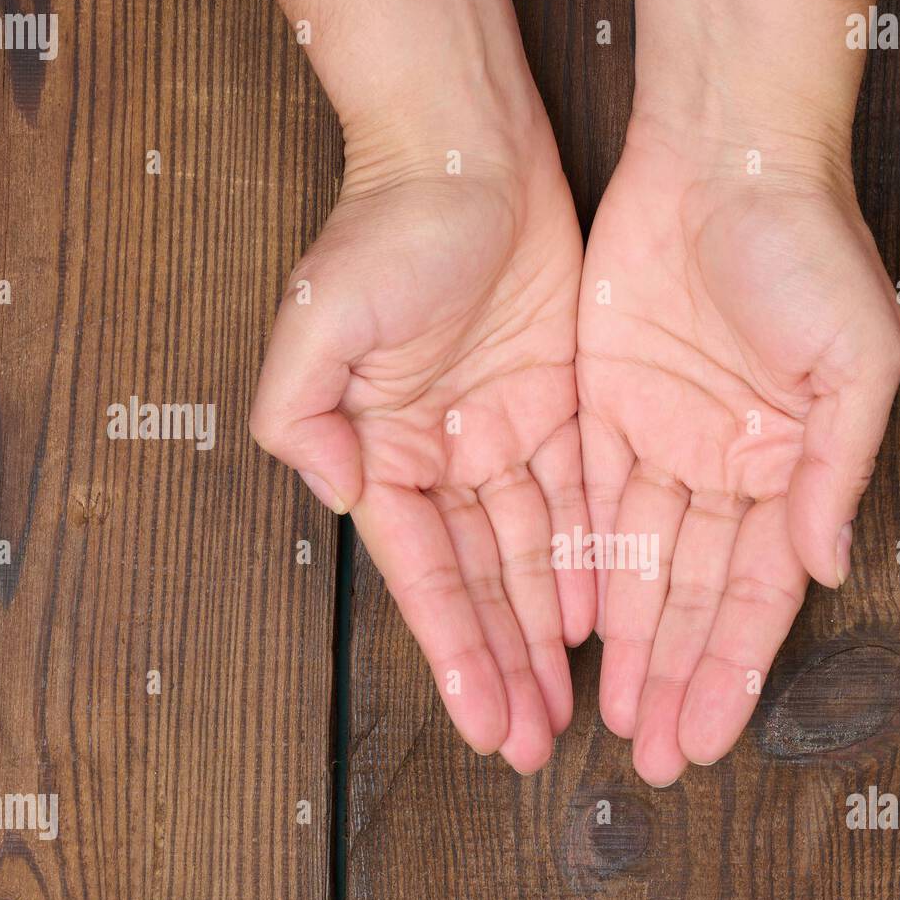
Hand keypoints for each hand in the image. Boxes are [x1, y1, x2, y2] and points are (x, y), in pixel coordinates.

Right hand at [251, 128, 593, 773]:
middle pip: (483, 588)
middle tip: (533, 745)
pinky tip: (597, 622)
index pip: (430, 579)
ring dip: (547, 635)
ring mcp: (505, 439)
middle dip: (506, 669)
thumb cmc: (385, 229)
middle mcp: (446, 461)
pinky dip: (587, 563)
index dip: (458, 656)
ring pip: (534, 559)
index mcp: (387, 454)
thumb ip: (302, 417)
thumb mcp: (319, 321)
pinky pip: (578, 503)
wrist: (466, 154)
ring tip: (567, 708)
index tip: (482, 726)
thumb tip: (340, 500)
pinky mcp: (560, 411)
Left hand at [577, 125, 899, 786]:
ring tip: (614, 718)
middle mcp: (726, 468)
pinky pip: (591, 506)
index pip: (756, 595)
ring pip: (639, 567)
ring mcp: (664, 442)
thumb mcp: (855, 365)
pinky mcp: (605, 408)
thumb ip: (836, 474)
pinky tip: (576, 630)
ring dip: (629, 645)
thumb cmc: (808, 246)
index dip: (732, 669)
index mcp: (789, 467)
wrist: (728, 153)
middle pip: (694, 598)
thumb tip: (828, 568)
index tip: (711, 736)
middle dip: (676, 679)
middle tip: (656, 756)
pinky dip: (584, 569)